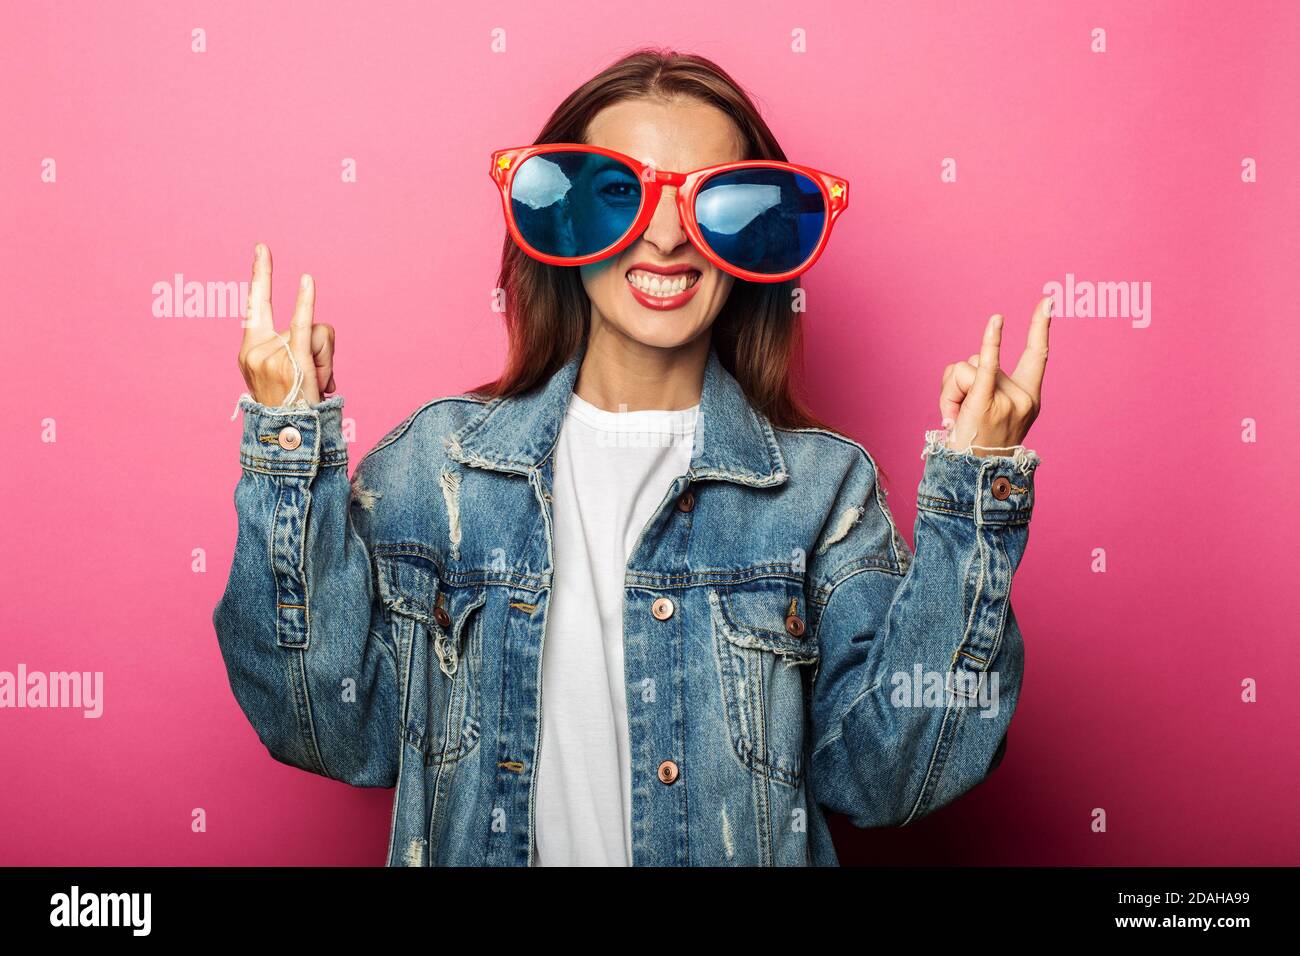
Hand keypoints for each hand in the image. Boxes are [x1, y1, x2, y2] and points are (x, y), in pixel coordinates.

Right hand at [237, 242, 335, 405]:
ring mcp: (272, 357)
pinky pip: (302, 327)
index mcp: (250, 349)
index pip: (255, 304)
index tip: (263, 247)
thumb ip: (296, 346)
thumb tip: (316, 335)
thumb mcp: (286, 373)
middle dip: (320, 351)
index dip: (261, 274)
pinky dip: (305, 304)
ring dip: (327, 361)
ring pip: (318, 335)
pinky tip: (307, 280)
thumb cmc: (291, 409)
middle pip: (304, 325)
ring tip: (317, 388)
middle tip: (314, 380)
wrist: (287, 442)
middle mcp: (257, 350)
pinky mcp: (291, 364)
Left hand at [939, 295, 1050, 456]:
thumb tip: (970, 368)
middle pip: (980, 360)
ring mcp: (1008, 400)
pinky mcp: (988, 404)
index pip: (1037, 356)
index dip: (1041, 327)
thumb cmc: (976, 446)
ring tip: (955, 419)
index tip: (1047, 300)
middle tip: (960, 416)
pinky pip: (987, 366)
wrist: (975, 479)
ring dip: (950, 391)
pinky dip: (992, 342)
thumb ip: (985, 383)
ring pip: (966, 368)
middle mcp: (1023, 397)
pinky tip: (998, 320)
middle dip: (960, 383)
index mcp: (1029, 398)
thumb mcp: (990, 413)